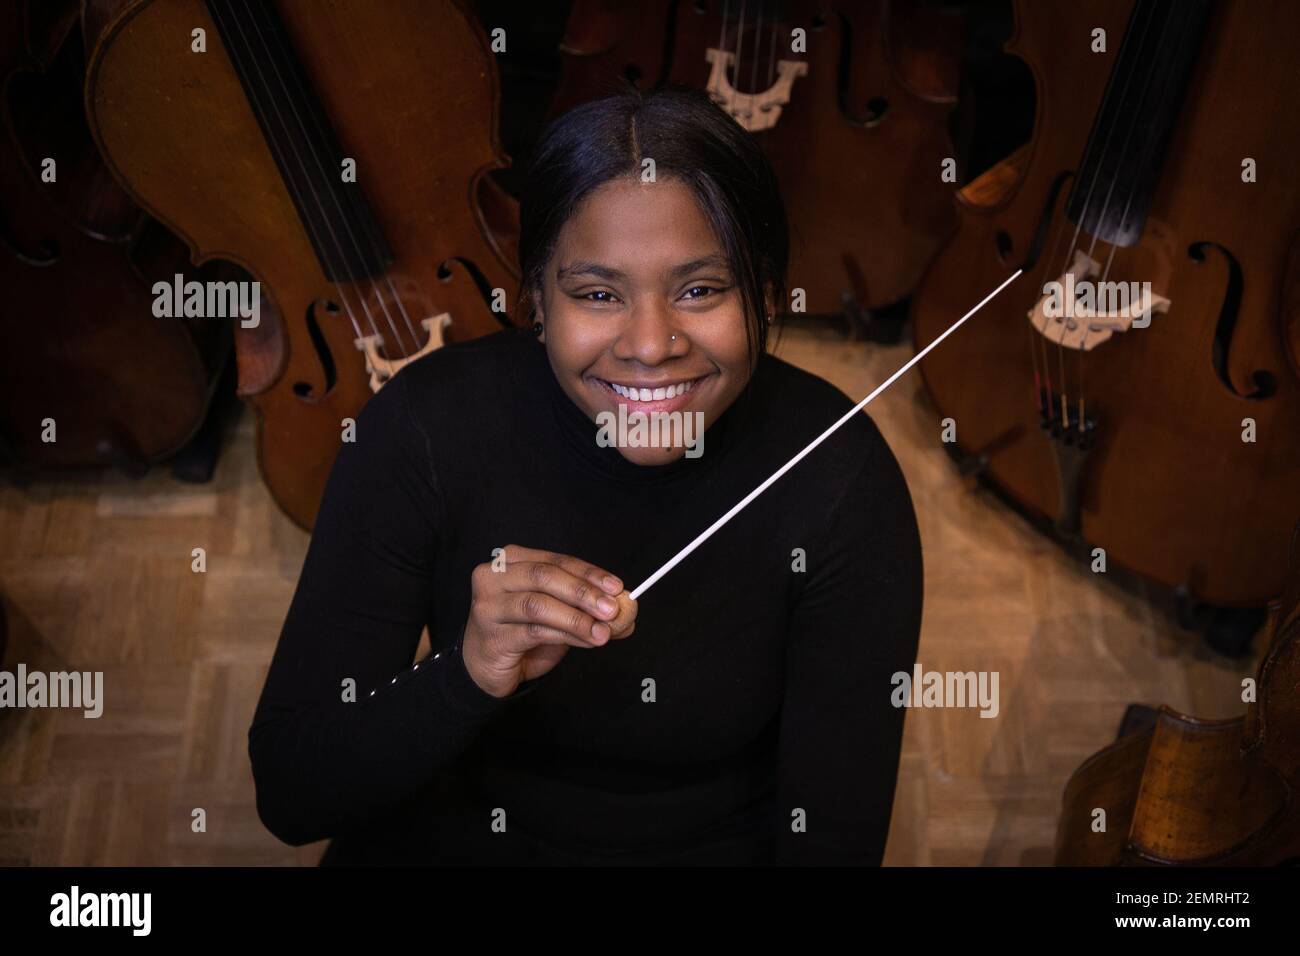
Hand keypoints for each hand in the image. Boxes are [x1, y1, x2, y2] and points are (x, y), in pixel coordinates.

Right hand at [461, 544, 638, 697]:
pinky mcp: (491, 635)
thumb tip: (627, 613)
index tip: (617, 588)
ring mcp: (488, 605)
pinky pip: (534, 632)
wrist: (485, 666)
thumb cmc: (521, 631)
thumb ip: (587, 609)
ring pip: (539, 605)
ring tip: (602, 632)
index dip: (589, 573)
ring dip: (577, 618)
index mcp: (512, 560)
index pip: (557, 560)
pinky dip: (565, 636)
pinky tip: (585, 641)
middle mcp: (494, 576)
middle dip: (584, 592)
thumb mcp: (557, 614)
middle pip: (545, 576)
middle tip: (612, 609)